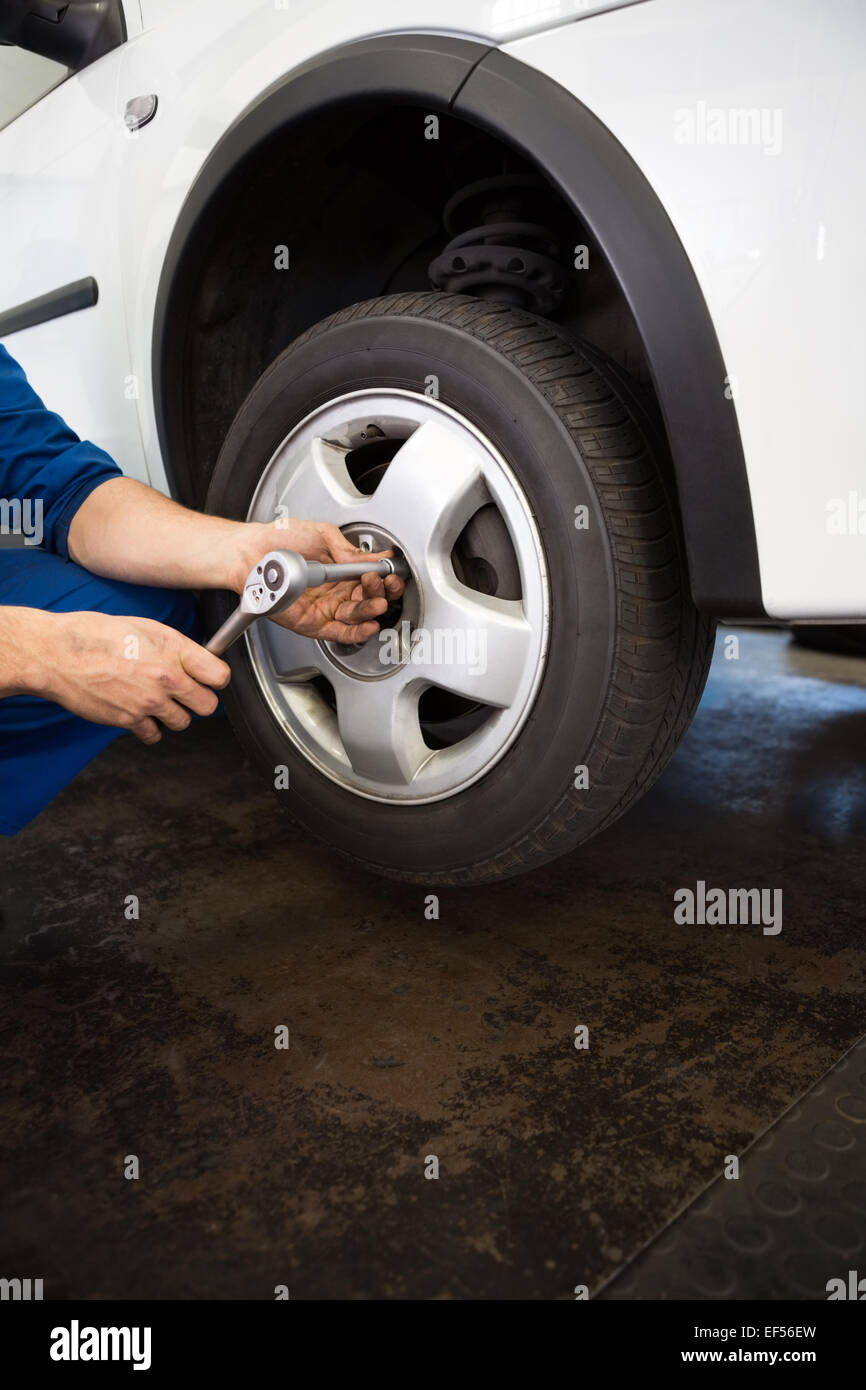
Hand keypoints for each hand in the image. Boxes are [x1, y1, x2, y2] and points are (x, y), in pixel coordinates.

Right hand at [38, 611, 230, 744]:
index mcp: (172, 649)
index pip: (219, 675)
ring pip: (183, 722)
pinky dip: (149, 728)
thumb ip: (173, 646)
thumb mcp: (143, 627)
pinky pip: (154, 734)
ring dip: (173, 714)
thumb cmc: (93, 635)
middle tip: (184, 692)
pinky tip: (140, 713)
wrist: (57, 654)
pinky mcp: (129, 720)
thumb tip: (193, 659)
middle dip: (198, 700)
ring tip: (156, 700)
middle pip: (207, 705)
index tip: (209, 678)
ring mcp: (149, 702)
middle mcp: (166, 677)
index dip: (215, 677)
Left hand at [234, 519, 404, 643]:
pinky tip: (368, 625)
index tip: (389, 573)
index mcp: (342, 569)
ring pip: (357, 617)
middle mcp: (336, 591)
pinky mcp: (313, 623)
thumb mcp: (323, 535)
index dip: (384, 578)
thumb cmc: (281, 540)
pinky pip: (339, 633)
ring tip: (377, 603)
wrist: (252, 553)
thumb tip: (373, 559)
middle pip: (368, 599)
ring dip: (371, 611)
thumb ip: (349, 550)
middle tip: (381, 585)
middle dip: (381, 594)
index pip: (372, 578)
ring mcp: (326, 608)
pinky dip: (356, 631)